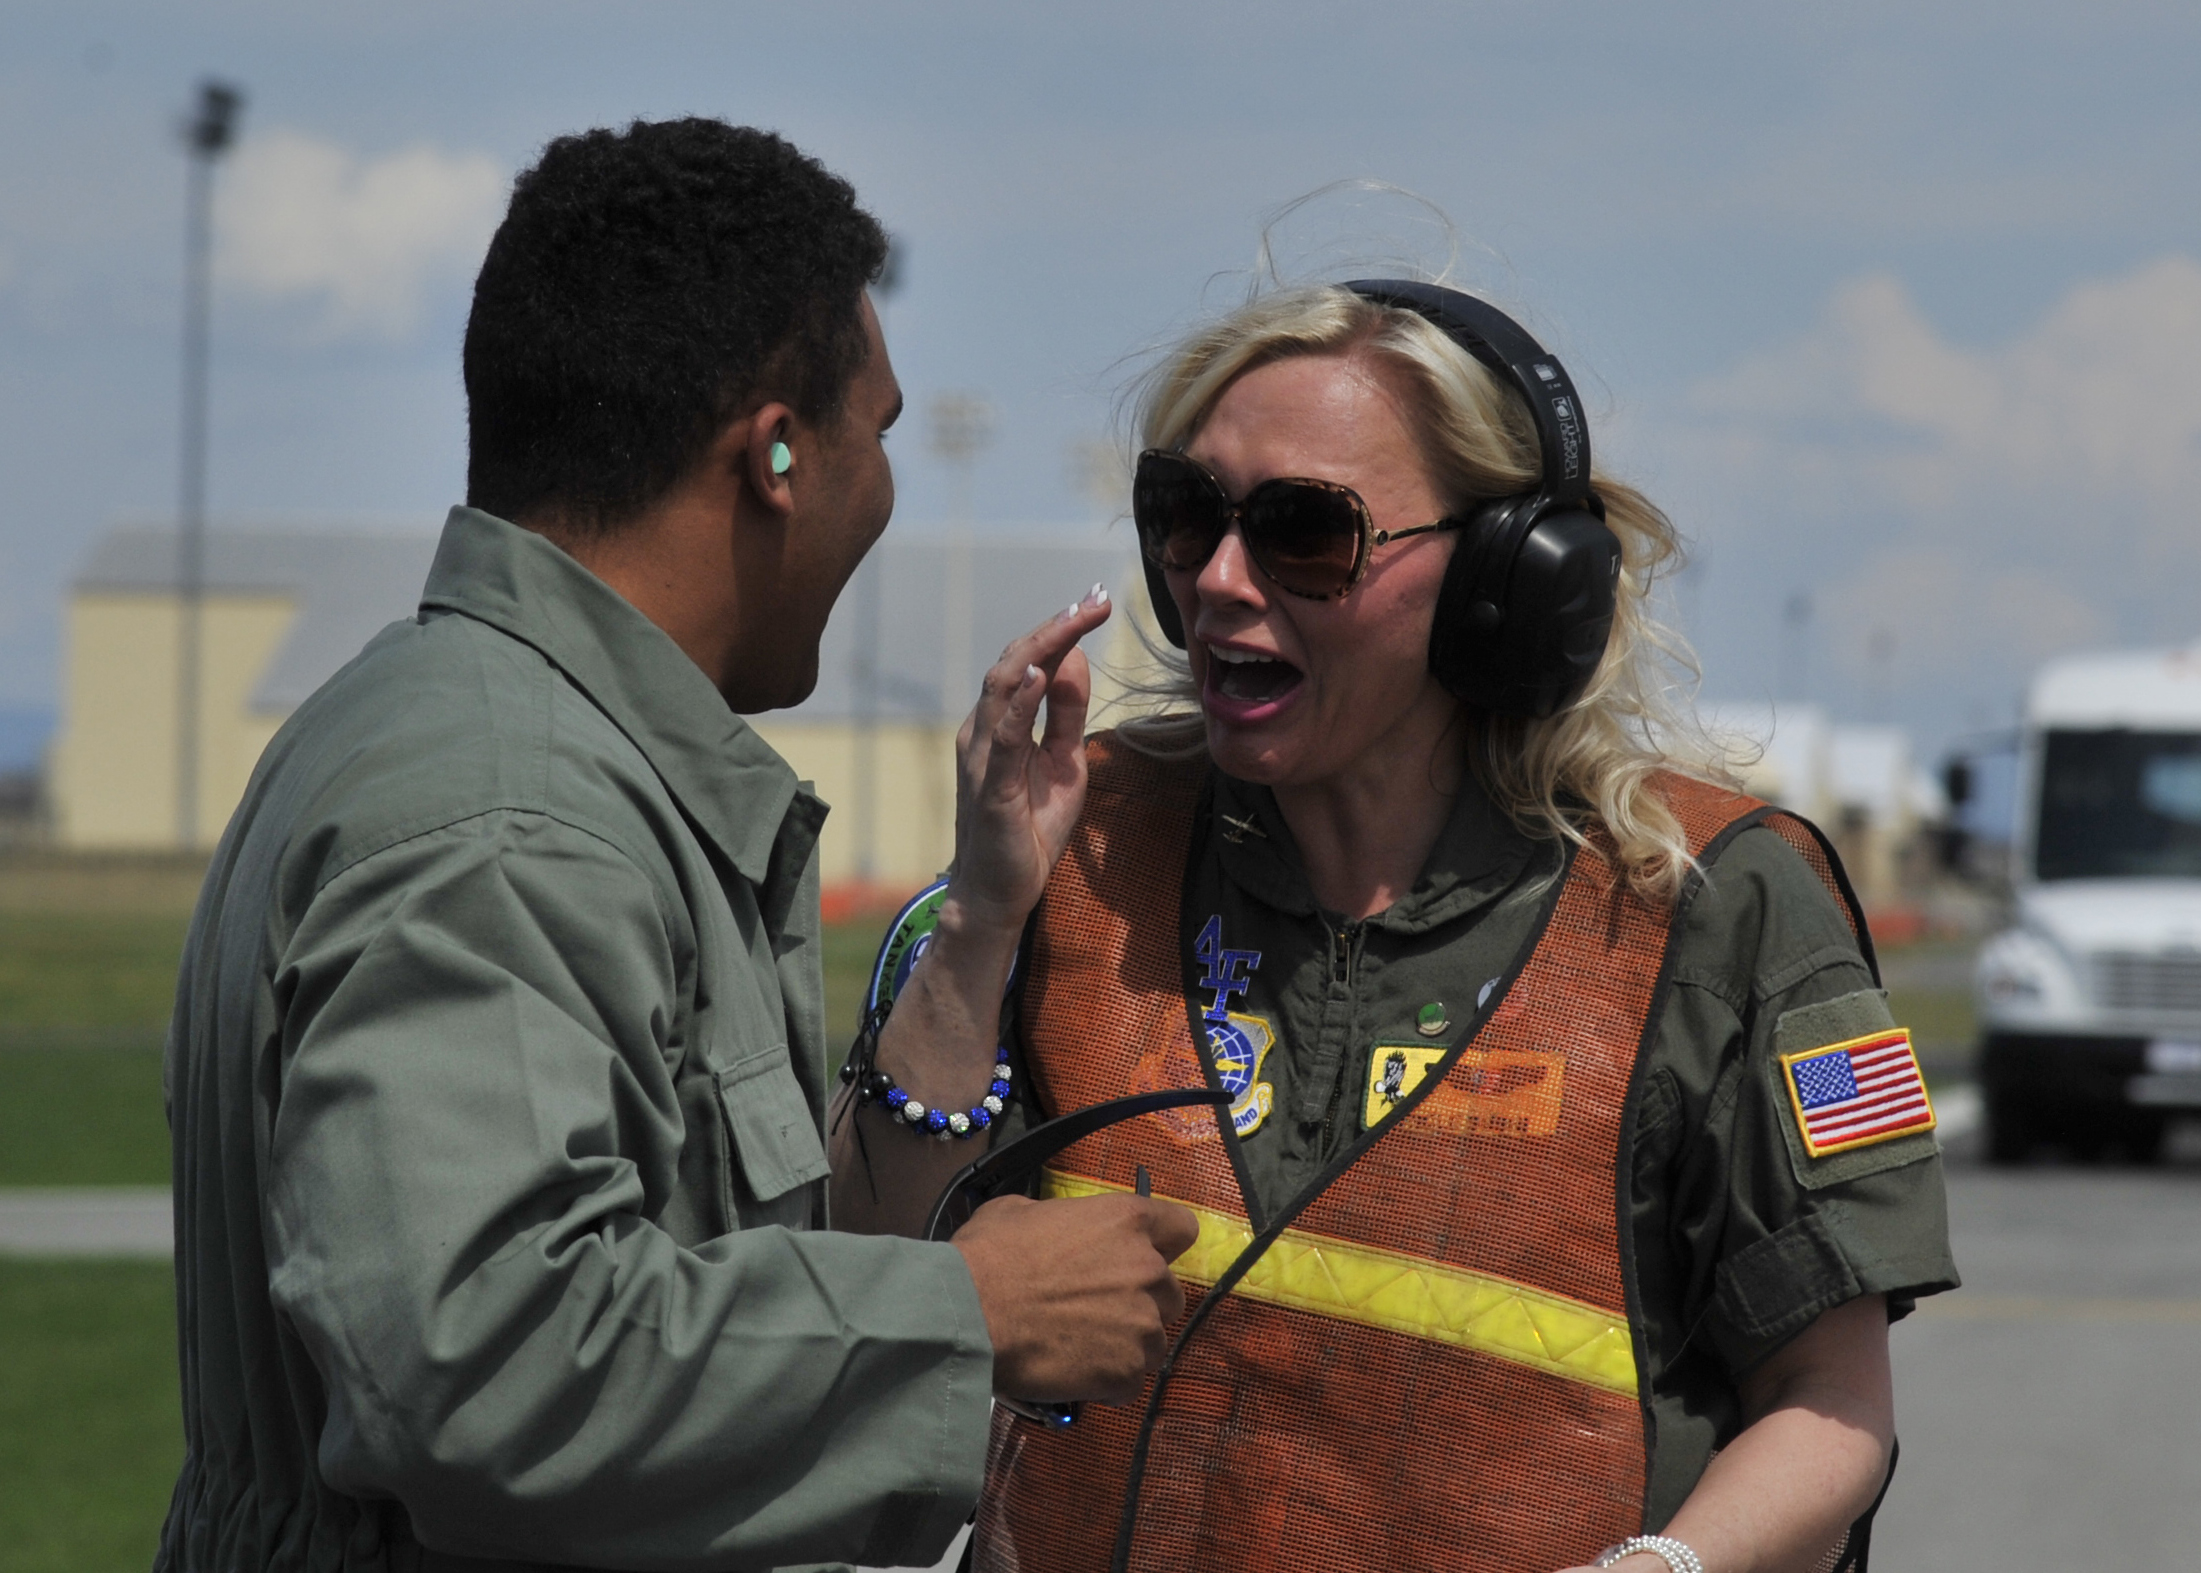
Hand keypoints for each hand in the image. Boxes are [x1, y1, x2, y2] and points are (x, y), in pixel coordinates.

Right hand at [946, 587, 1111, 938]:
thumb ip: (1068, 713)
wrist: (997, 894)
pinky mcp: (991, 787)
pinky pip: (1004, 737)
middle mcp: (982, 731)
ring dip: (1040, 649)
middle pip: (1013, 663)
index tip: (1096, 600)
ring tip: (1073, 619)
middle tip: (1095, 598)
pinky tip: (1038, 674)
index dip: (1060, 630)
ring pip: (1003, 687)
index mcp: (999, 723)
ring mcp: (982, 757)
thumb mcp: (1064, 763)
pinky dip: (1020, 702)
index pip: (1026, 663)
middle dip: (1055, 627)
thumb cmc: (1027, 830)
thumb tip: (1078, 659)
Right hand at [951, 1191, 1198, 1402]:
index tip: (1144, 1256)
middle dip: (1141, 1300)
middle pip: (1169, 1291)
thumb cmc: (988, 1258)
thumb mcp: (1020, 1211)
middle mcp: (1146, 1269)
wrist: (969, 1315)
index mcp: (1126, 1221)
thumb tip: (1056, 1228)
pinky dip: (1109, 1380)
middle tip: (1098, 1309)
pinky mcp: (1127, 1371)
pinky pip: (1132, 1379)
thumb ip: (1062, 1218)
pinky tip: (1076, 1371)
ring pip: (1155, 1339)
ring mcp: (1142, 1323)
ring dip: (1127, 1343)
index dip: (1163, 1244)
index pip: (1182, 1228)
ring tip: (1083, 1346)